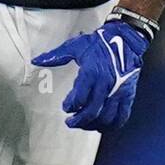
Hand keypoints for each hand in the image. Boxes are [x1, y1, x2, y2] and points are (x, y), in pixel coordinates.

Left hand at [32, 20, 149, 131]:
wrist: (126, 39)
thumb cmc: (99, 42)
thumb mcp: (75, 46)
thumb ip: (55, 56)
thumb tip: (36, 61)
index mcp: (91, 72)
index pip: (79, 98)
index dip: (70, 106)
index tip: (65, 107)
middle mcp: (106, 84)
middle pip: (91, 112)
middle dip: (78, 121)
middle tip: (70, 122)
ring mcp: (119, 91)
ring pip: (106, 118)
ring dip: (93, 125)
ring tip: (84, 124)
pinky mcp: (128, 94)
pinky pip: (122, 116)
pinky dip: (112, 125)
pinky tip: (103, 125)